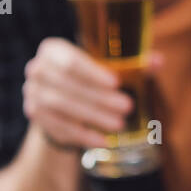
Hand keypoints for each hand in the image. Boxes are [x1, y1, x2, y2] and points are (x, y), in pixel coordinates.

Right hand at [23, 37, 159, 150]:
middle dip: (99, 98)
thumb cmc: (90, 76)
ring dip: (93, 116)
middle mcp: (37, 69)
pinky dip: (83, 134)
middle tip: (127, 107)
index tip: (117, 83)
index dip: (93, 73)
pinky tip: (103, 140)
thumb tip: (158, 61)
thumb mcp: (108, 67)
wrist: (62, 97)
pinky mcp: (35, 115)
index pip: (71, 61)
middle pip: (68, 85)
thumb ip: (133, 63)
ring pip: (62, 106)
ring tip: (119, 125)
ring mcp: (32, 93)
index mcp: (53, 49)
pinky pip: (58, 126)